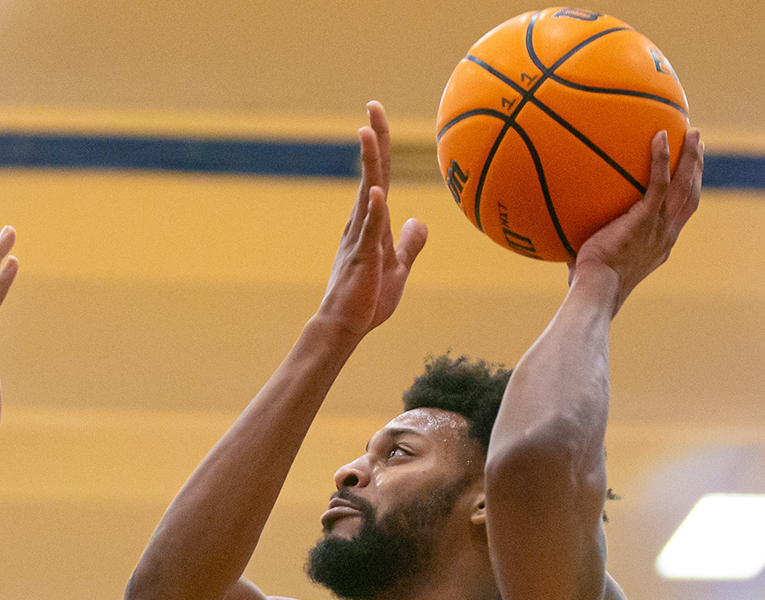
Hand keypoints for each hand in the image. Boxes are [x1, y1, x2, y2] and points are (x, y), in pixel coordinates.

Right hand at [314, 102, 428, 338]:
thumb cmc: (367, 299)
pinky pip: (370, 231)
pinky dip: (374, 211)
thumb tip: (418, 220)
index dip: (381, 146)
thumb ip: (409, 243)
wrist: (345, 327)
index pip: (379, 176)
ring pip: (367, 193)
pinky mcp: (363, 258)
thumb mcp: (397, 267)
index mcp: (372, 222)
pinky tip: (378, 193)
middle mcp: (363, 223)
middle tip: (374, 107)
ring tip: (367, 133)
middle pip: (372, 174)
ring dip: (369, 164)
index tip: (378, 116)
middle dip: (374, 140)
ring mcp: (361, 238)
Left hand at [569, 128, 701, 313]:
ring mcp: (660, 227)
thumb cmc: (590, 282)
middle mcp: (667, 235)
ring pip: (685, 186)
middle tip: (697, 145)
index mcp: (660, 244)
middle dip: (697, 169)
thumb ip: (588, 242)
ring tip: (693, 133)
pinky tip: (660, 136)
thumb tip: (563, 231)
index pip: (680, 214)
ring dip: (692, 158)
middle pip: (691, 195)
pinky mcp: (647, 219)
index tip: (687, 175)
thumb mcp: (595, 260)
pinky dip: (662, 158)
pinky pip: (660, 182)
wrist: (598, 289)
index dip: (687, 192)